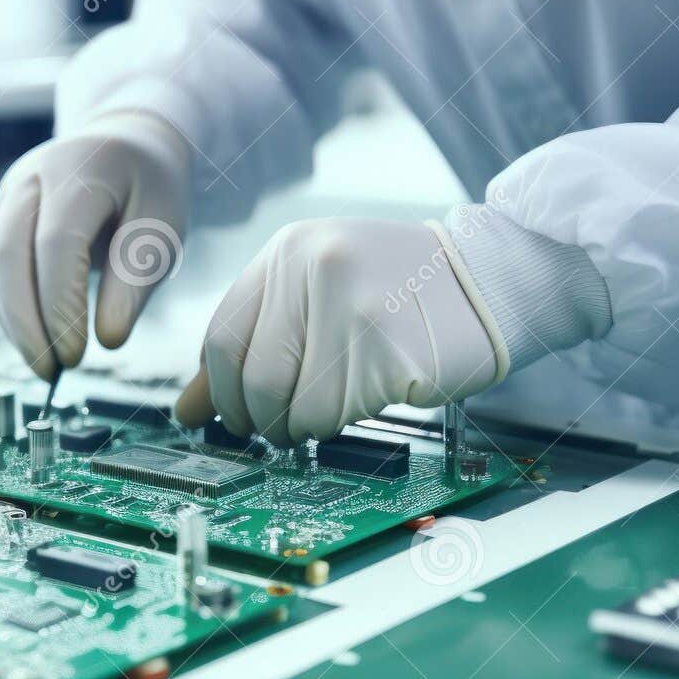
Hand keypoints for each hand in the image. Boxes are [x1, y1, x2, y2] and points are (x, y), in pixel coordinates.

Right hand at [0, 111, 189, 379]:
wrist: (122, 145)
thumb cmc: (148, 190)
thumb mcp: (161, 230)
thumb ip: (135, 282)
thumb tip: (109, 340)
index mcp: (79, 168)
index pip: (57, 242)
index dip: (60, 304)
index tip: (77, 355)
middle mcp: (31, 176)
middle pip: (7, 253)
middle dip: (25, 322)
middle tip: (51, 372)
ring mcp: (6, 194)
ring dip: (11, 322)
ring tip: (44, 365)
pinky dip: (5, 310)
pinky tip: (31, 340)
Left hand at [174, 218, 505, 445]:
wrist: (490, 281)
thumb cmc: (399, 292)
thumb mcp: (316, 294)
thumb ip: (253, 344)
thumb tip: (188, 410)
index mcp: (286, 250)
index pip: (221, 337)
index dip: (220, 392)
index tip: (230, 417)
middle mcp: (312, 267)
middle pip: (252, 379)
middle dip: (260, 420)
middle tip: (280, 428)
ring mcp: (349, 305)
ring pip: (290, 405)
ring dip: (301, 427)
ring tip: (329, 409)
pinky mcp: (384, 347)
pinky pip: (333, 415)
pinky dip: (339, 424)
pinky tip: (363, 399)